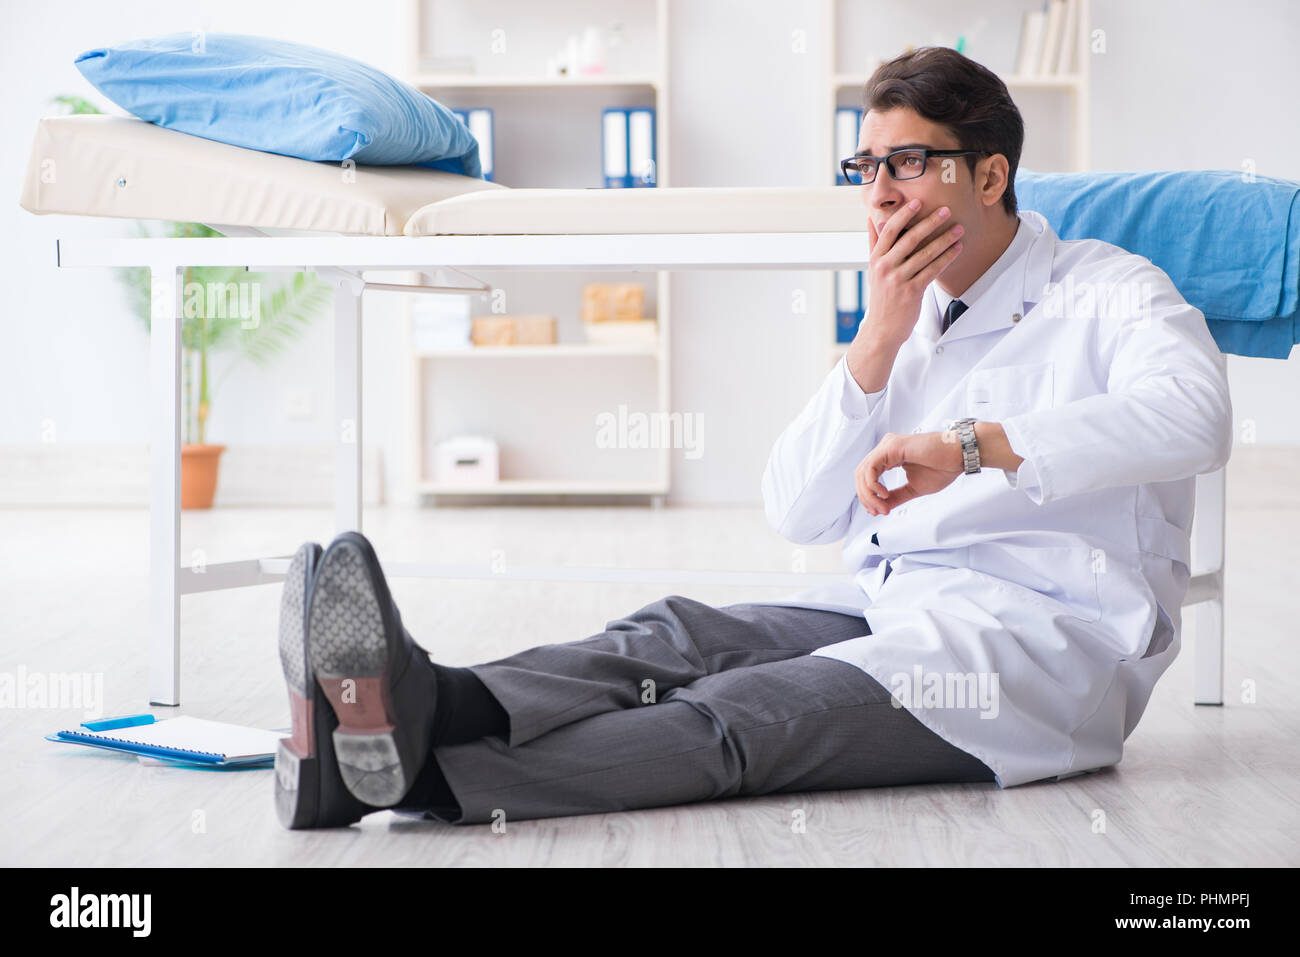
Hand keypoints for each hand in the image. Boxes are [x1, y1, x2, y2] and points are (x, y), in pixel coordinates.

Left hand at [855, 430, 965, 515]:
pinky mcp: (892, 446)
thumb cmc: (942, 467)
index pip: (867, 476)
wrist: (959, 456)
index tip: (877, 512)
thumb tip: (881, 508)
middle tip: (878, 512)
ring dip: (869, 494)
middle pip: (860, 475)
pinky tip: (884, 493)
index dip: (868, 496)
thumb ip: (896, 497)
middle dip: (866, 497)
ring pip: (863, 472)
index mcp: (889, 456)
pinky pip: (871, 467)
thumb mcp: (913, 488)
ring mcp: (887, 446)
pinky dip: (873, 484)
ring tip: (883, 506)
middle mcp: (885, 449)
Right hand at [860, 201, 964, 347]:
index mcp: (876, 259)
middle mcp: (885, 267)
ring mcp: (898, 280)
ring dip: (944, 240)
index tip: (918, 202)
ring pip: (924, 254)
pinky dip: (946, 258)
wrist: (882, 328)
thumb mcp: (874, 269)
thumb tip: (873, 219)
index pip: (889, 231)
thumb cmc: (881, 297)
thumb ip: (874, 243)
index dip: (904, 215)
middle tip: (946, 210)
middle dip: (929, 223)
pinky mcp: (911, 292)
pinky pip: (932, 271)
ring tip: (959, 229)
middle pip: (909, 239)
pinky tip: (956, 249)